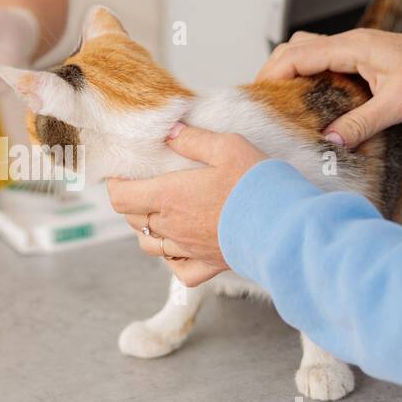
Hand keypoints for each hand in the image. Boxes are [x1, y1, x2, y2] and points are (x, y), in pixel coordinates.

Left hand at [106, 123, 265, 287]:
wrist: (285, 226)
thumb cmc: (256, 184)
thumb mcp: (228, 146)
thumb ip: (194, 139)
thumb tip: (170, 132)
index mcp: (169, 195)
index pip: (120, 197)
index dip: (115, 185)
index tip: (122, 176)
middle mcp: (171, 226)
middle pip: (133, 219)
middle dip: (132, 203)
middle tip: (146, 188)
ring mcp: (188, 249)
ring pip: (150, 245)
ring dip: (148, 230)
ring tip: (160, 215)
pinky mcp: (207, 266)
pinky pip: (178, 270)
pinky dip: (172, 260)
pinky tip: (180, 248)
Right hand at [257, 28, 401, 147]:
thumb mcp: (397, 104)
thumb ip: (361, 123)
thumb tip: (330, 140)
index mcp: (353, 46)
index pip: (297, 55)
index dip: (272, 74)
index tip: (258, 96)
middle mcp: (350, 44)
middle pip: (295, 48)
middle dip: (274, 71)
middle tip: (264, 100)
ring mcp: (355, 50)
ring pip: (307, 51)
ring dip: (290, 71)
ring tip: (282, 100)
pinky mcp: (361, 61)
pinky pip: (323, 61)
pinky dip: (307, 75)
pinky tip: (309, 98)